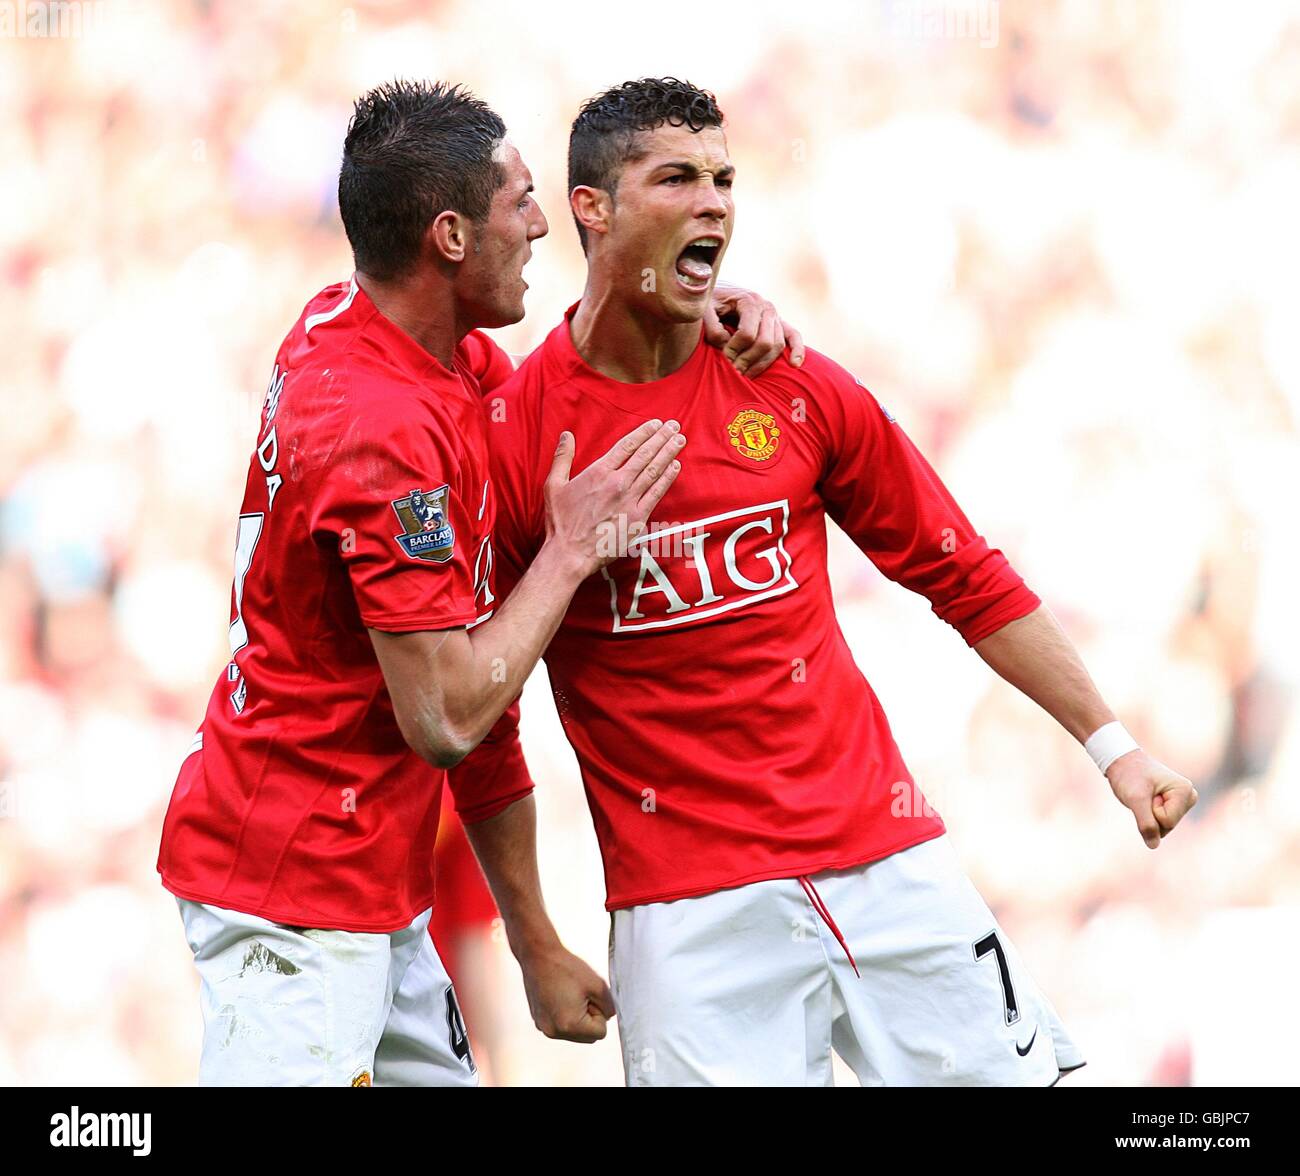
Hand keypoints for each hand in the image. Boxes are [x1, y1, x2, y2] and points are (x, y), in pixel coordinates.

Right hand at [520, 944, 615, 1043]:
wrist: (539, 956)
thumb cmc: (566, 968)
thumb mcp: (597, 985)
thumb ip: (609, 1006)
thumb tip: (608, 1017)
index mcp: (570, 1026)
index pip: (600, 1033)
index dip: (600, 1013)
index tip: (589, 997)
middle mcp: (554, 1032)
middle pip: (587, 1037)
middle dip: (590, 1018)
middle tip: (582, 996)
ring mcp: (544, 1028)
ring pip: (574, 1032)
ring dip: (578, 1018)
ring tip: (570, 994)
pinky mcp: (539, 1021)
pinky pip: (561, 1026)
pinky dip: (565, 1015)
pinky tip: (560, 995)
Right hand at [543, 420, 685, 576]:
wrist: (569, 554)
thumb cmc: (560, 522)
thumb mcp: (554, 485)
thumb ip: (562, 457)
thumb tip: (566, 435)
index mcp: (598, 472)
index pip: (627, 445)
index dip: (644, 432)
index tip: (655, 424)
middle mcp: (617, 482)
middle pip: (645, 454)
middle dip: (661, 438)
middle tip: (675, 426)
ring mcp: (629, 500)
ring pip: (654, 470)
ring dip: (668, 453)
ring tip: (680, 440)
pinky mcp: (637, 518)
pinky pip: (657, 493)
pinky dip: (667, 478)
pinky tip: (676, 467)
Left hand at [705, 283, 805, 377]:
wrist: (721, 292)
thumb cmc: (711, 303)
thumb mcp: (705, 311)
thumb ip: (712, 328)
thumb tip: (726, 346)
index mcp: (749, 300)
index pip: (747, 333)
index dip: (734, 350)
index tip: (722, 357)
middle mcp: (766, 307)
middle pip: (764, 342)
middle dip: (748, 360)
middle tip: (734, 372)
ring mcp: (775, 315)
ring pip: (777, 345)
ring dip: (763, 364)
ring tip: (747, 376)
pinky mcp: (779, 323)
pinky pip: (793, 336)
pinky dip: (797, 350)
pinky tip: (794, 364)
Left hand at [1106, 749, 1197, 848]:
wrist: (1122, 761)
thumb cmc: (1129, 775)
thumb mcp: (1135, 799)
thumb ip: (1146, 823)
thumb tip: (1153, 845)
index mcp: (1184, 791)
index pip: (1167, 821)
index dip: (1151, 811)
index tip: (1146, 793)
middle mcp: (1189, 796)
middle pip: (1168, 826)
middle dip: (1151, 815)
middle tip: (1144, 794)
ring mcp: (1182, 801)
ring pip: (1164, 826)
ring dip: (1149, 815)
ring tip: (1145, 795)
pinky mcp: (1175, 805)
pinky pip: (1161, 823)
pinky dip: (1150, 815)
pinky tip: (1148, 799)